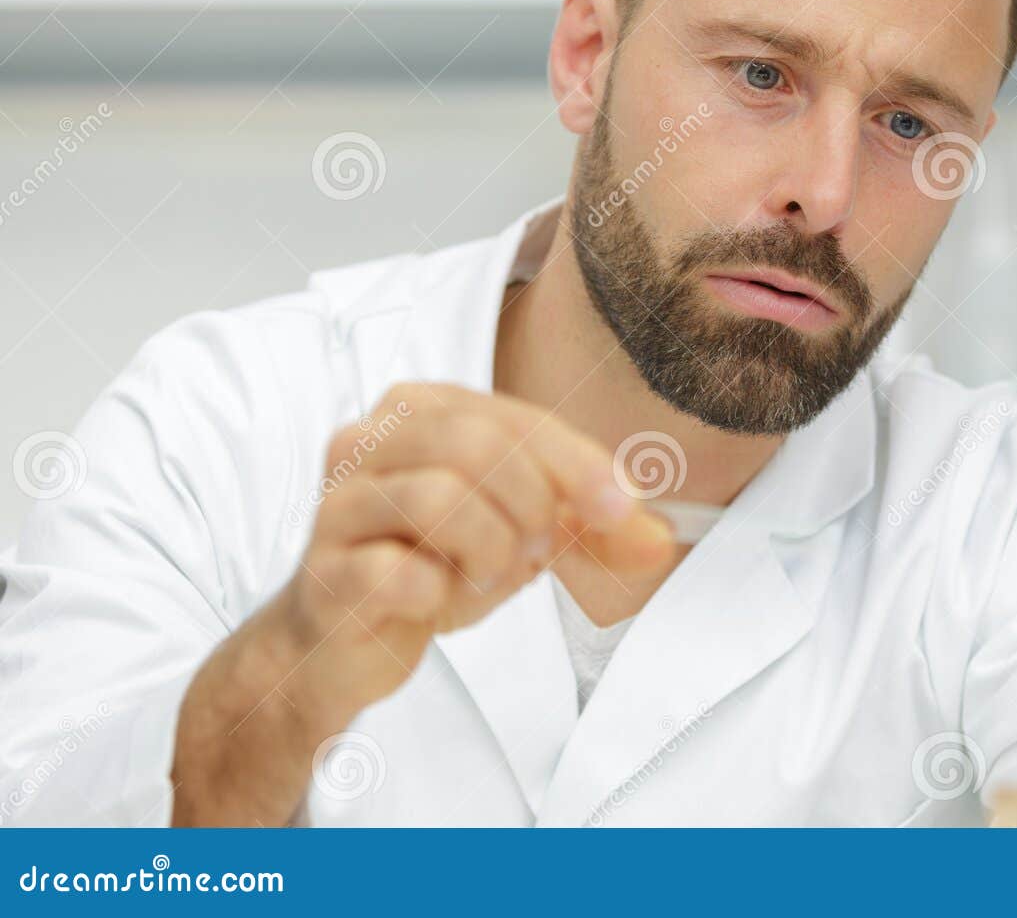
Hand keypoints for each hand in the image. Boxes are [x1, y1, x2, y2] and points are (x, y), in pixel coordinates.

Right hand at [172, 382, 673, 823]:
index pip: (515, 418)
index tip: (618, 510)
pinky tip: (435, 599)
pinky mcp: (323, 571)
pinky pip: (394, 571)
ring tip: (486, 575)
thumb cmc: (433, 565)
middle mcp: (368, 441)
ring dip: (488, 548)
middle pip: (473, 444)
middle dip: (530, 503)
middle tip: (536, 549)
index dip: (577, 463)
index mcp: (420, 410)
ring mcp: (338, 505)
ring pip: (434, 496)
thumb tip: (658, 540)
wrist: (344, 642)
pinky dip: (437, 591)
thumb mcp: (528, 536)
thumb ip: (595, 530)